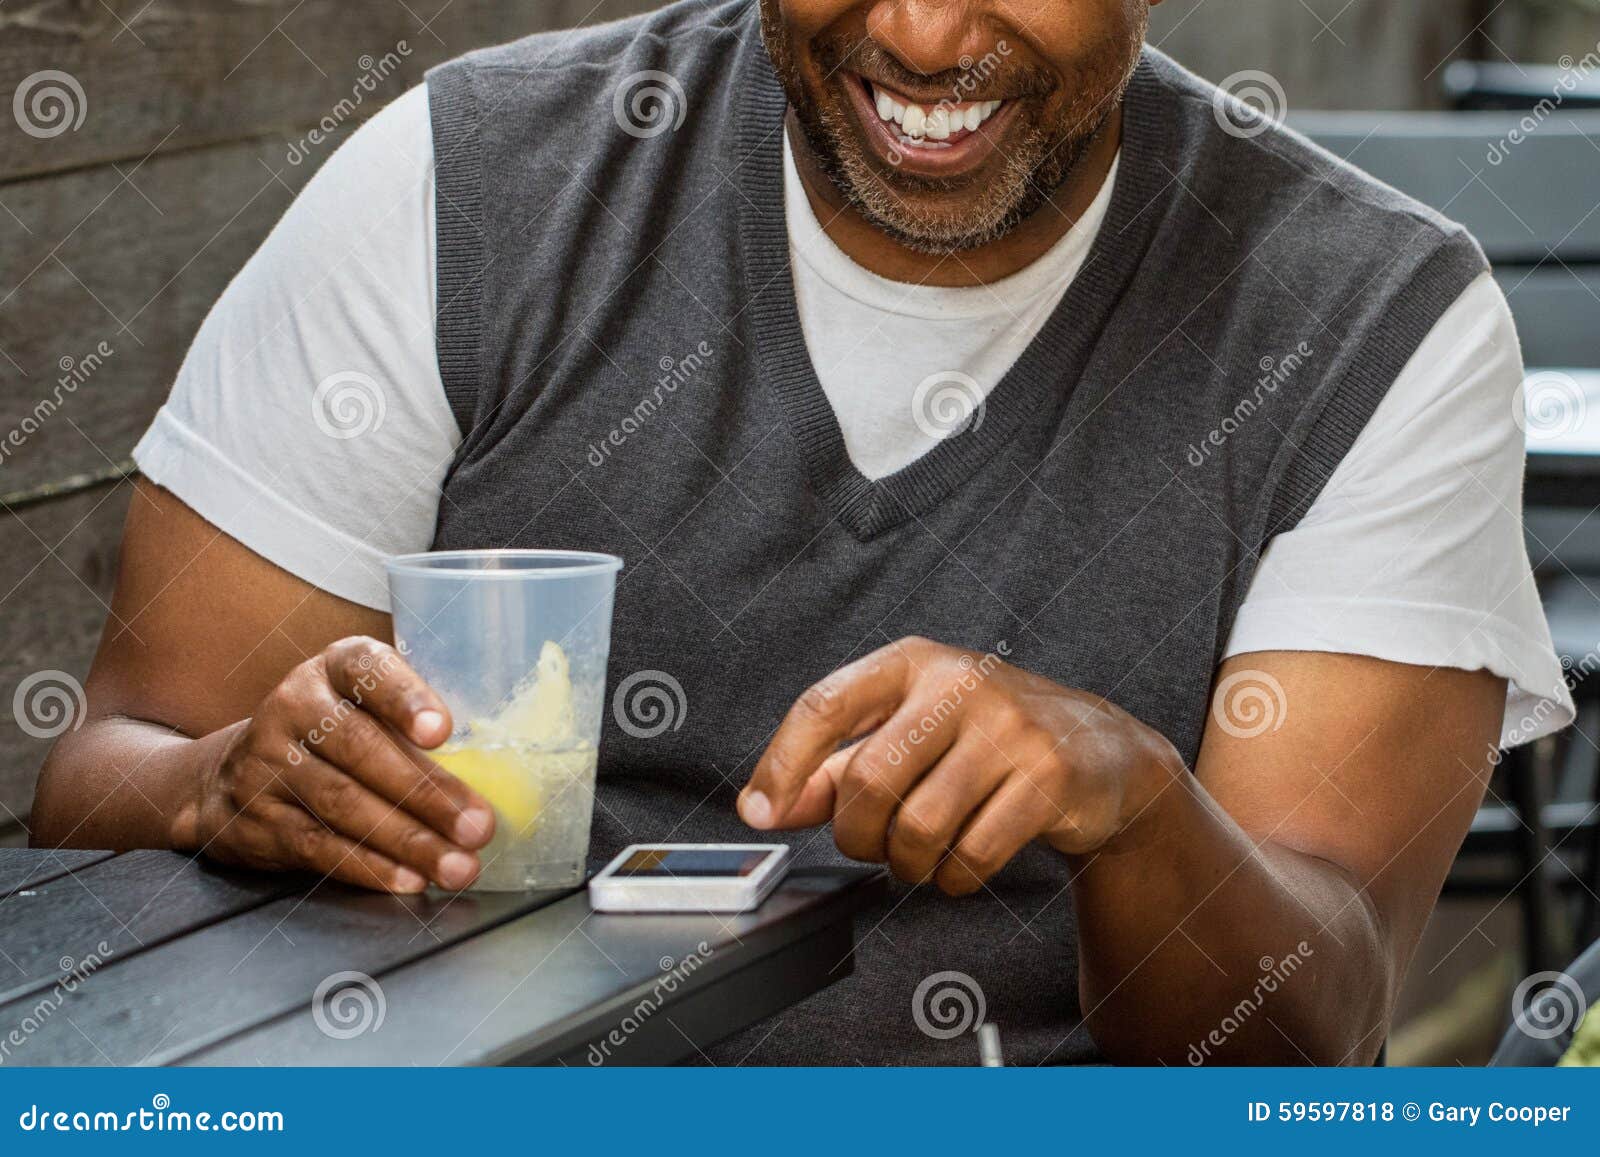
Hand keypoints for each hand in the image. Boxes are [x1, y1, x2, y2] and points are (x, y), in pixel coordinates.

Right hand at [181, 636, 493, 892]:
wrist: (230, 777)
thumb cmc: (332, 735)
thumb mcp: (365, 706)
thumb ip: (415, 726)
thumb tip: (496, 776)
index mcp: (335, 667)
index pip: (369, 671)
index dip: (406, 699)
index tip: (442, 731)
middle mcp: (295, 706)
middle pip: (363, 749)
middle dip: (428, 793)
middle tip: (478, 825)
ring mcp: (269, 763)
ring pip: (345, 804)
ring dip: (409, 840)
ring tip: (457, 864)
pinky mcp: (258, 819)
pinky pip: (320, 846)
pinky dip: (370, 867)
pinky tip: (408, 879)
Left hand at [738, 637, 1183, 893]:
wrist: (1103, 754)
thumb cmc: (988, 741)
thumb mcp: (910, 734)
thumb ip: (837, 766)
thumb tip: (768, 805)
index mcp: (913, 662)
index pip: (824, 704)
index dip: (782, 765)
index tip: (759, 812)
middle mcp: (960, 683)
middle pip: (868, 780)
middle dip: (856, 834)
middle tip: (871, 846)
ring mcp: (1009, 728)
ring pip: (918, 826)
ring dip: (905, 864)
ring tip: (918, 857)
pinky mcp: (1049, 777)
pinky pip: (971, 855)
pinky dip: (952, 879)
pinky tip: (959, 866)